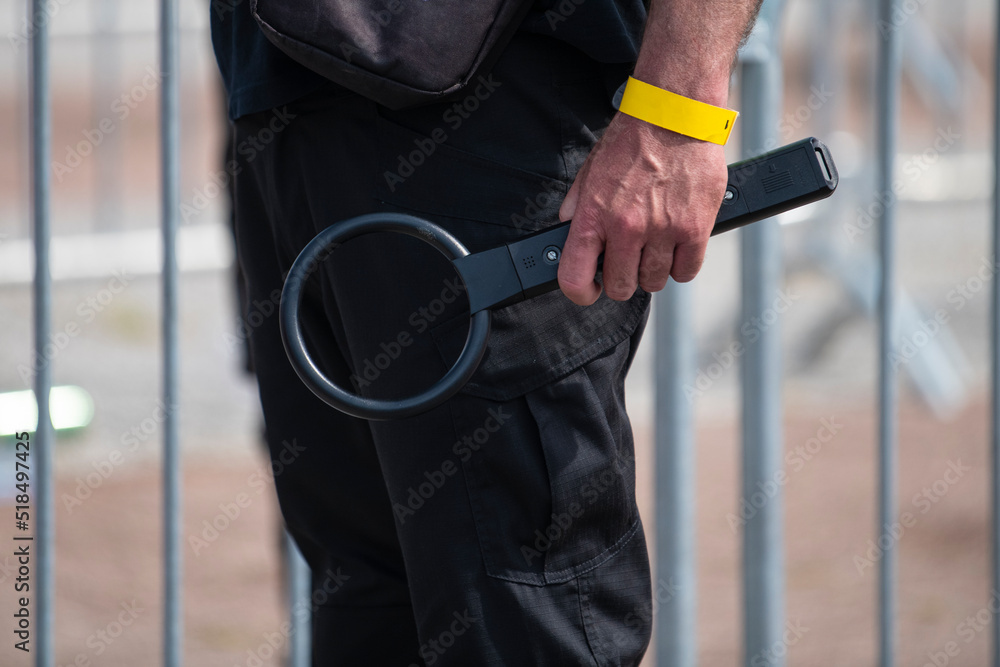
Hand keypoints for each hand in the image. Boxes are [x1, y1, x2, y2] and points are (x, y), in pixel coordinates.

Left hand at [557, 112, 728, 305]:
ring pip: (654, 282)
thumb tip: (567, 231)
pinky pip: (686, 271)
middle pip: (621, 287)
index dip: (581, 292)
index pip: (574, 278)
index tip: (590, 290)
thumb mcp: (590, 172)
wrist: (674, 115)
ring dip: (652, 270)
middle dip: (622, 279)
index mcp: (594, 216)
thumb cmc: (633, 140)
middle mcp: (627, 228)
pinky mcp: (695, 228)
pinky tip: (675, 247)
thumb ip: (576, 207)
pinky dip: (681, 265)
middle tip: (628, 260)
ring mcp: (663, 231)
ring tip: (653, 246)